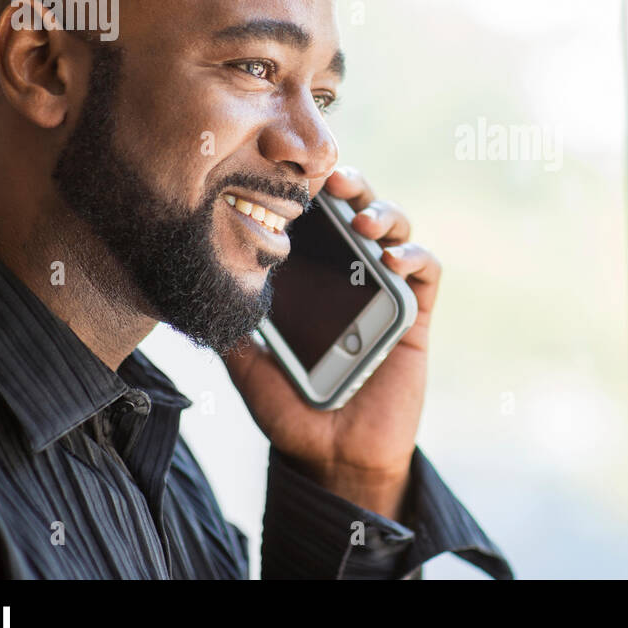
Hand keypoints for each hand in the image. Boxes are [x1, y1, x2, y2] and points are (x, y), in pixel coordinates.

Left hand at [221, 166, 437, 519]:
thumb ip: (231, 321)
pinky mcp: (415, 315)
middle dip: (350, 184)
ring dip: (383, 212)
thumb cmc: (287, 407)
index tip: (291, 171)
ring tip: (362, 221)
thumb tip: (201, 281)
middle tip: (334, 179)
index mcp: (312, 274)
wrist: (329, 456)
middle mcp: (351, 272)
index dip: (309, 187)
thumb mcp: (246, 360)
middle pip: (358, 206)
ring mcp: (385, 289)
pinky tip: (392, 260)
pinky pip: (426, 271)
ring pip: (395, 228)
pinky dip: (413, 255)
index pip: (315, 215)